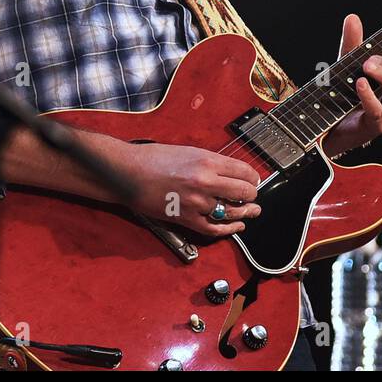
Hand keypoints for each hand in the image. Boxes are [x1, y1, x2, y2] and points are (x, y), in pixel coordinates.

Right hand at [116, 139, 260, 236]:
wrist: (128, 173)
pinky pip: (213, 228)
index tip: (253, 180)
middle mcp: (205, 182)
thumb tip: (231, 172)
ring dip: (245, 213)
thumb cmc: (156, 159)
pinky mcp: (185, 218)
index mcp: (208, 161)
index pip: (245, 171)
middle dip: (251, 195)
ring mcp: (196, 202)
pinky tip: (237, 227)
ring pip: (231, 212)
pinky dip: (228, 230)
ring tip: (252, 212)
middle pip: (243, 192)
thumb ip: (212, 162)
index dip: (253, 177)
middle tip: (251, 196)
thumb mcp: (190, 151)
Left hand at [321, 13, 381, 156]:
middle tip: (369, 61)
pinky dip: (369, 95)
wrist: (326, 126)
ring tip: (366, 69)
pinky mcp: (374, 127)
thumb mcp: (349, 65)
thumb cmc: (344, 96)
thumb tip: (352, 17)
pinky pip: (378, 111)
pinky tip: (360, 84)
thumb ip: (353, 43)